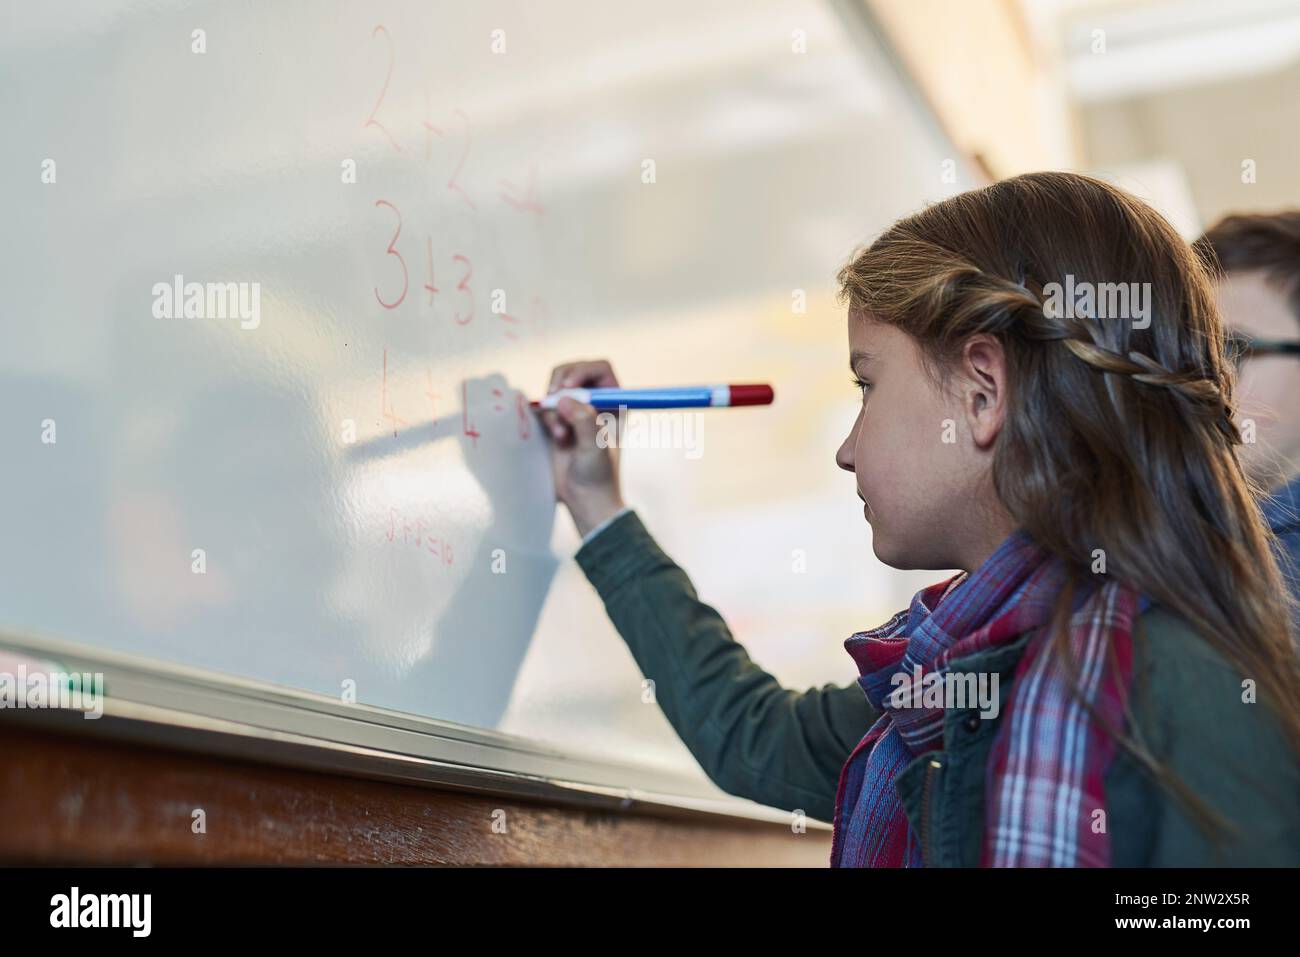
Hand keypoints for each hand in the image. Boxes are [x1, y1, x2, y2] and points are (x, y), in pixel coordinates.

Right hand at [540, 359, 625, 536]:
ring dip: (554, 407)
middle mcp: (596, 402)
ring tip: (561, 433)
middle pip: (574, 371)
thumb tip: (564, 398)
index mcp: (614, 402)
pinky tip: (557, 437)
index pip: (600, 370)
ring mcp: (576, 411)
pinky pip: (547, 406)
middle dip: (561, 384)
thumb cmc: (599, 476)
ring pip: (557, 388)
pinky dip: (547, 416)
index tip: (568, 386)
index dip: (582, 371)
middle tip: (554, 399)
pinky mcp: (559, 421)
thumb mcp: (595, 447)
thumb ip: (584, 420)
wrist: (585, 500)